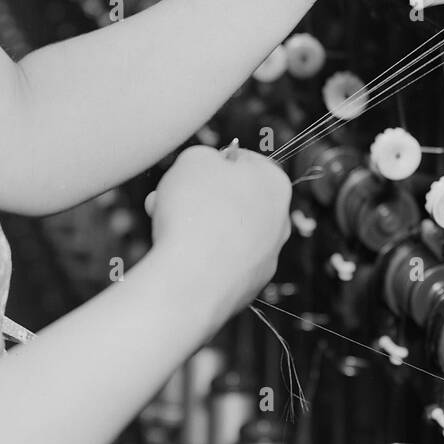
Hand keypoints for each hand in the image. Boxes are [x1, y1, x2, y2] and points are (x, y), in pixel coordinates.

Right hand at [148, 145, 291, 320]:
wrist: (191, 280)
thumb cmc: (194, 211)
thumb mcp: (194, 158)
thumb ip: (205, 155)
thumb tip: (208, 169)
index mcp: (276, 184)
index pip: (245, 161)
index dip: (212, 162)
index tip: (190, 173)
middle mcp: (280, 221)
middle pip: (234, 198)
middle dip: (201, 196)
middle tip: (168, 197)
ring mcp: (267, 257)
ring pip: (226, 232)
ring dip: (196, 225)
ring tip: (163, 225)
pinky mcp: (249, 287)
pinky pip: (220, 262)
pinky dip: (200, 257)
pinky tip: (178, 258)